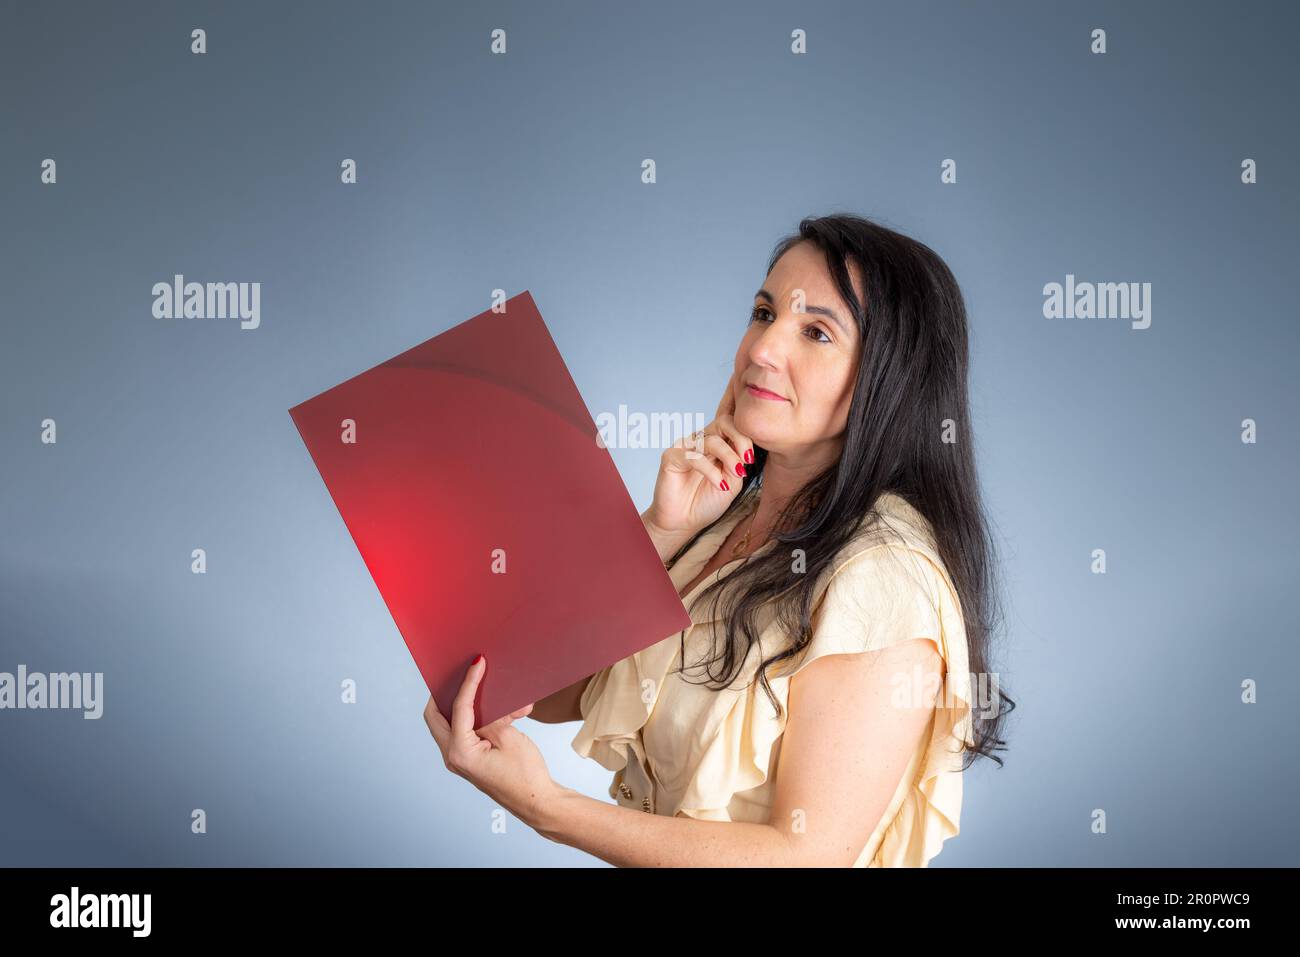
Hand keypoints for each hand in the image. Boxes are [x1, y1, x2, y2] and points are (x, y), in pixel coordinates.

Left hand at [423, 655, 558, 828]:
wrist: (537, 802)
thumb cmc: (525, 776)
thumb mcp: (509, 738)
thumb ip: (492, 716)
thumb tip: (488, 702)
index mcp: (460, 752)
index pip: (458, 708)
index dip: (468, 682)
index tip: (477, 664)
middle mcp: (453, 757)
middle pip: (436, 715)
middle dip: (446, 692)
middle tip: (459, 673)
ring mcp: (461, 759)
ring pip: (451, 723)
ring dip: (468, 705)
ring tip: (490, 692)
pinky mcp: (471, 759)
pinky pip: (467, 732)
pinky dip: (480, 718)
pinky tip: (505, 712)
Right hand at [646, 369, 754, 538]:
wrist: (684, 523)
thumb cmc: (707, 502)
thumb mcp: (733, 482)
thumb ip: (738, 462)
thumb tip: (746, 449)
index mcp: (717, 443)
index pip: (733, 425)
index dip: (746, 436)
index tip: (751, 458)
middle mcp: (700, 440)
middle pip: (723, 423)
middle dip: (740, 439)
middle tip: (747, 459)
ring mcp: (685, 446)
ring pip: (711, 440)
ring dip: (729, 457)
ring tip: (737, 474)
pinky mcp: (671, 456)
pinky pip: (694, 457)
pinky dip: (710, 471)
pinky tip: (719, 484)